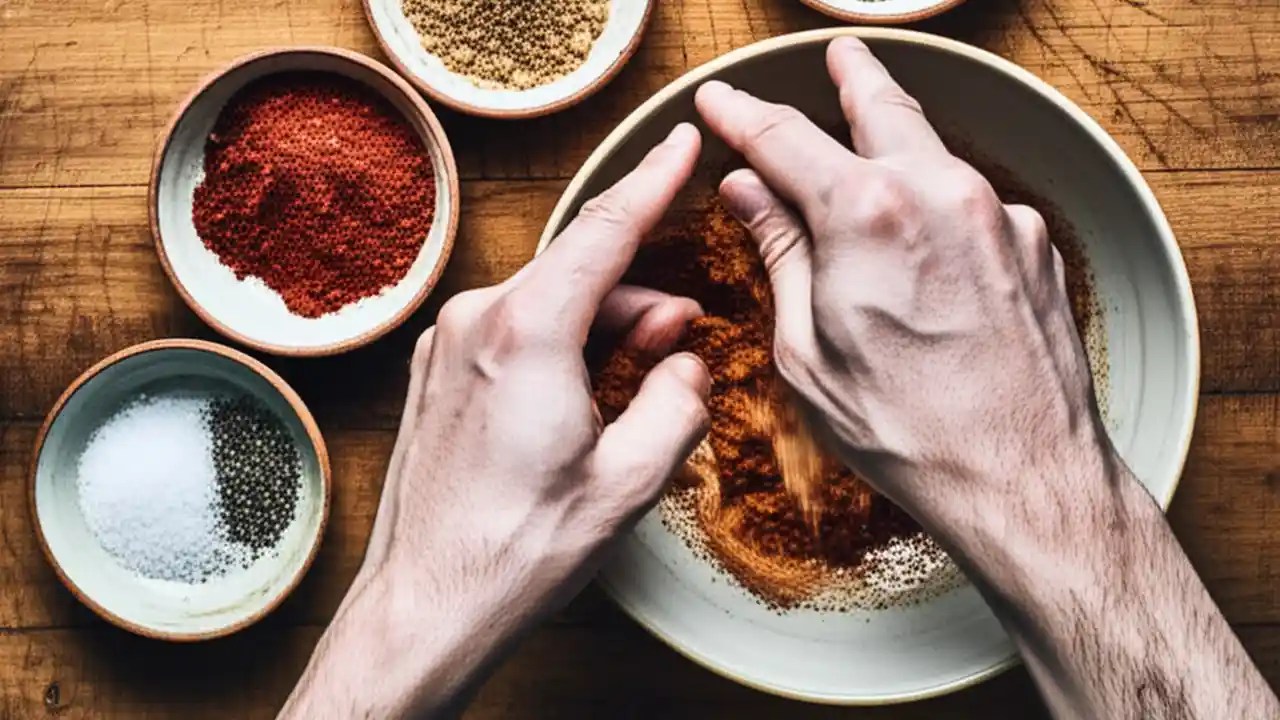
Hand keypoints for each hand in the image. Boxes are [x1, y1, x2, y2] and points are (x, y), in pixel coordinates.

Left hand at [281, 124, 709, 718]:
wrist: (425, 605)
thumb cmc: (516, 551)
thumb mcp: (628, 482)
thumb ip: (676, 404)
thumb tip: (689, 367)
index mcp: (528, 333)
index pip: (605, 232)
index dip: (653, 184)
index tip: (681, 146)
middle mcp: (477, 321)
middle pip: (578, 272)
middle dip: (639, 291)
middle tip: (684, 334)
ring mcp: (447, 344)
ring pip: (547, 303)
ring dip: (602, 325)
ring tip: (642, 375)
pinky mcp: (436, 371)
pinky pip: (514, 331)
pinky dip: (561, 344)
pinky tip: (587, 389)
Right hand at [696, 38, 1105, 535]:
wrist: (1022, 478)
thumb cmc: (906, 429)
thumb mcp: (808, 349)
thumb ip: (781, 254)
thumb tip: (749, 194)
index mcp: (865, 215)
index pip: (784, 139)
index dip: (742, 115)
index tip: (719, 101)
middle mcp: (939, 193)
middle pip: (881, 106)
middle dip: (850, 76)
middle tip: (836, 54)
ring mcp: (997, 214)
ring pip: (934, 149)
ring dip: (898, 131)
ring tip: (874, 119)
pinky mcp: (1033, 243)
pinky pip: (972, 199)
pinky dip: (938, 197)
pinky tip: (924, 225)